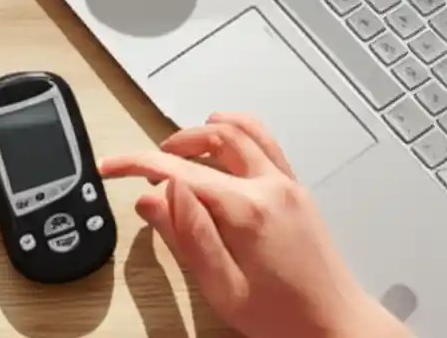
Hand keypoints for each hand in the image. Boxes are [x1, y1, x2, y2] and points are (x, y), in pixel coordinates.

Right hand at [101, 114, 408, 337]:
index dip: (137, 163)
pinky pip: (265, 141)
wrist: (335, 325)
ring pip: (242, 129)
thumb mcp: (222, 289)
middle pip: (213, 136)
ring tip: (179, 153)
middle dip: (171, 145)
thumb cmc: (282, 316)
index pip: (180, 171)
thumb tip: (157, 195)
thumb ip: (188, 237)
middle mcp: (271, 186)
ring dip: (203, 131)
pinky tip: (220, 151)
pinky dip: (236, 133)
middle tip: (146, 169)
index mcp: (248, 211)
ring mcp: (288, 183)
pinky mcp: (296, 189)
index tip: (111, 166)